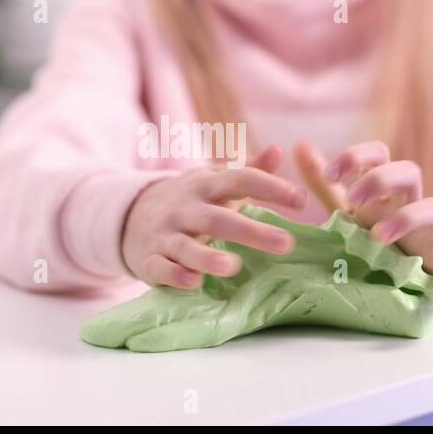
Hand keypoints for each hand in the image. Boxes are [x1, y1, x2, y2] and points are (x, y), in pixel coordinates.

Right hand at [122, 146, 306, 289]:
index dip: (270, 188)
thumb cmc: (190, 202)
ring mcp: (166, 234)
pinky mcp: (150, 260)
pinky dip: (175, 275)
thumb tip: (279, 150)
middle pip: (218, 218)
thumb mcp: (214, 182)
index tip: (301, 201)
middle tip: (287, 244)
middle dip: (251, 231)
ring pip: (186, 246)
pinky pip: (161, 268)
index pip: (239, 180)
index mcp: (205, 185)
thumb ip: (248, 170)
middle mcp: (185, 208)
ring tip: (234, 267)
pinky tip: (193, 283)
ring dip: (208, 257)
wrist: (131, 215)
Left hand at [293, 141, 432, 312]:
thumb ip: (326, 183)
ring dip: (406, 219)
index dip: (356, 157)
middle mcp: (412, 207)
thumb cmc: (381, 236)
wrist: (421, 273)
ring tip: (377, 239)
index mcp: (387, 193)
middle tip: (354, 202)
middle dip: (379, 179)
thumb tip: (300, 146)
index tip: (331, 176)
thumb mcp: (352, 210)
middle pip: (409, 171)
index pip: (379, 155)